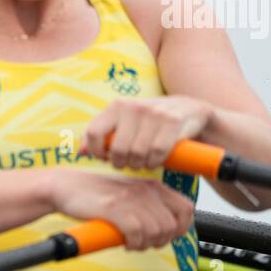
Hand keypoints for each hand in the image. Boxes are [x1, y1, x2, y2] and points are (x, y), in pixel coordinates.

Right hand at [48, 170, 193, 250]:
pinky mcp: (115, 208)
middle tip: (144, 243)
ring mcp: (130, 199)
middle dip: (160, 241)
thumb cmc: (96, 194)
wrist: (65, 187)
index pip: (186, 209)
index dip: (180, 228)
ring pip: (156, 232)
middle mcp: (146, 190)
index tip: (165, 236)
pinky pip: (137, 233)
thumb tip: (166, 230)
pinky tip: (125, 243)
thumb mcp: (129, 194)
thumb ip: (149, 206)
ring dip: (146, 245)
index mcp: (153, 186)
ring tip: (133, 244)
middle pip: (171, 225)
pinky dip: (134, 244)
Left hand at [83, 96, 213, 170]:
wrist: (190, 112)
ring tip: (142, 163)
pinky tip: (155, 161)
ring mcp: (154, 113)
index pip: (94, 133)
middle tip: (128, 164)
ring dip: (140, 164)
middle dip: (122, 163)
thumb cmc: (150, 124)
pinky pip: (157, 152)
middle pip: (117, 149)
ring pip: (137, 153)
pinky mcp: (173, 121)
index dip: (97, 152)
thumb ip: (102, 136)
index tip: (105, 159)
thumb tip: (79, 152)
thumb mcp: (124, 124)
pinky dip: (155, 162)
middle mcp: (133, 106)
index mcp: (117, 106)